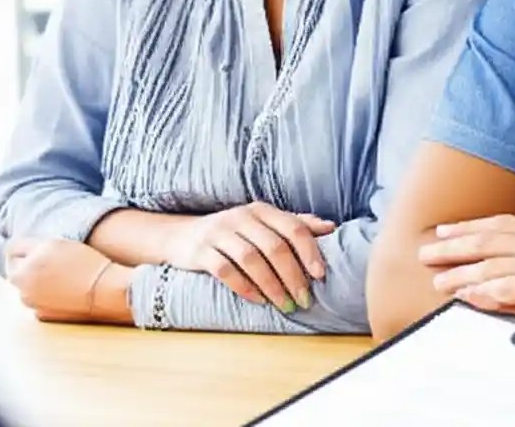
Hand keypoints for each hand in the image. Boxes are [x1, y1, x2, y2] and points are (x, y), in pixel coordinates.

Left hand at [5, 238, 132, 324]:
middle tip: (54, 260)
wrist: (105, 290)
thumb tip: (9, 251)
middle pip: (18, 270)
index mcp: (20, 271)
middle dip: (30, 265)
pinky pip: (40, 300)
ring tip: (63, 275)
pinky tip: (66, 289)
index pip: (12, 251)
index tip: (42, 247)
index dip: (29, 246)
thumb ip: (26, 246)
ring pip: (29, 286)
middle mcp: (22, 290)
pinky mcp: (45, 316)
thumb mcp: (53, 244)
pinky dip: (48, 295)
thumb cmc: (83, 264)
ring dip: (38, 280)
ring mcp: (33, 305)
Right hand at [161, 203, 334, 312]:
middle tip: (304, 299)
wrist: (182, 236)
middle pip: (274, 246)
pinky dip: (244, 287)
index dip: (310, 251)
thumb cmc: (234, 233)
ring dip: (272, 285)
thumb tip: (331, 227)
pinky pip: (225, 270)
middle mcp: (241, 217)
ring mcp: (219, 233)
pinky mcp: (201, 251)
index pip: (293, 228)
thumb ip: (296, 225)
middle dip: (293, 276)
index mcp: (262, 210)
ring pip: (251, 259)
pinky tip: (258, 300)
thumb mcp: (263, 224)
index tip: (321, 276)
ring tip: (285, 304)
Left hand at [419, 216, 514, 328]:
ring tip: (437, 279)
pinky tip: (466, 295)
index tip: (449, 228)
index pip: (504, 224)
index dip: (473, 225)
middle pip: (490, 239)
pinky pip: (509, 287)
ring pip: (493, 263)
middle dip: (455, 244)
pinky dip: (484, 291)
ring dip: (461, 271)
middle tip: (429, 249)